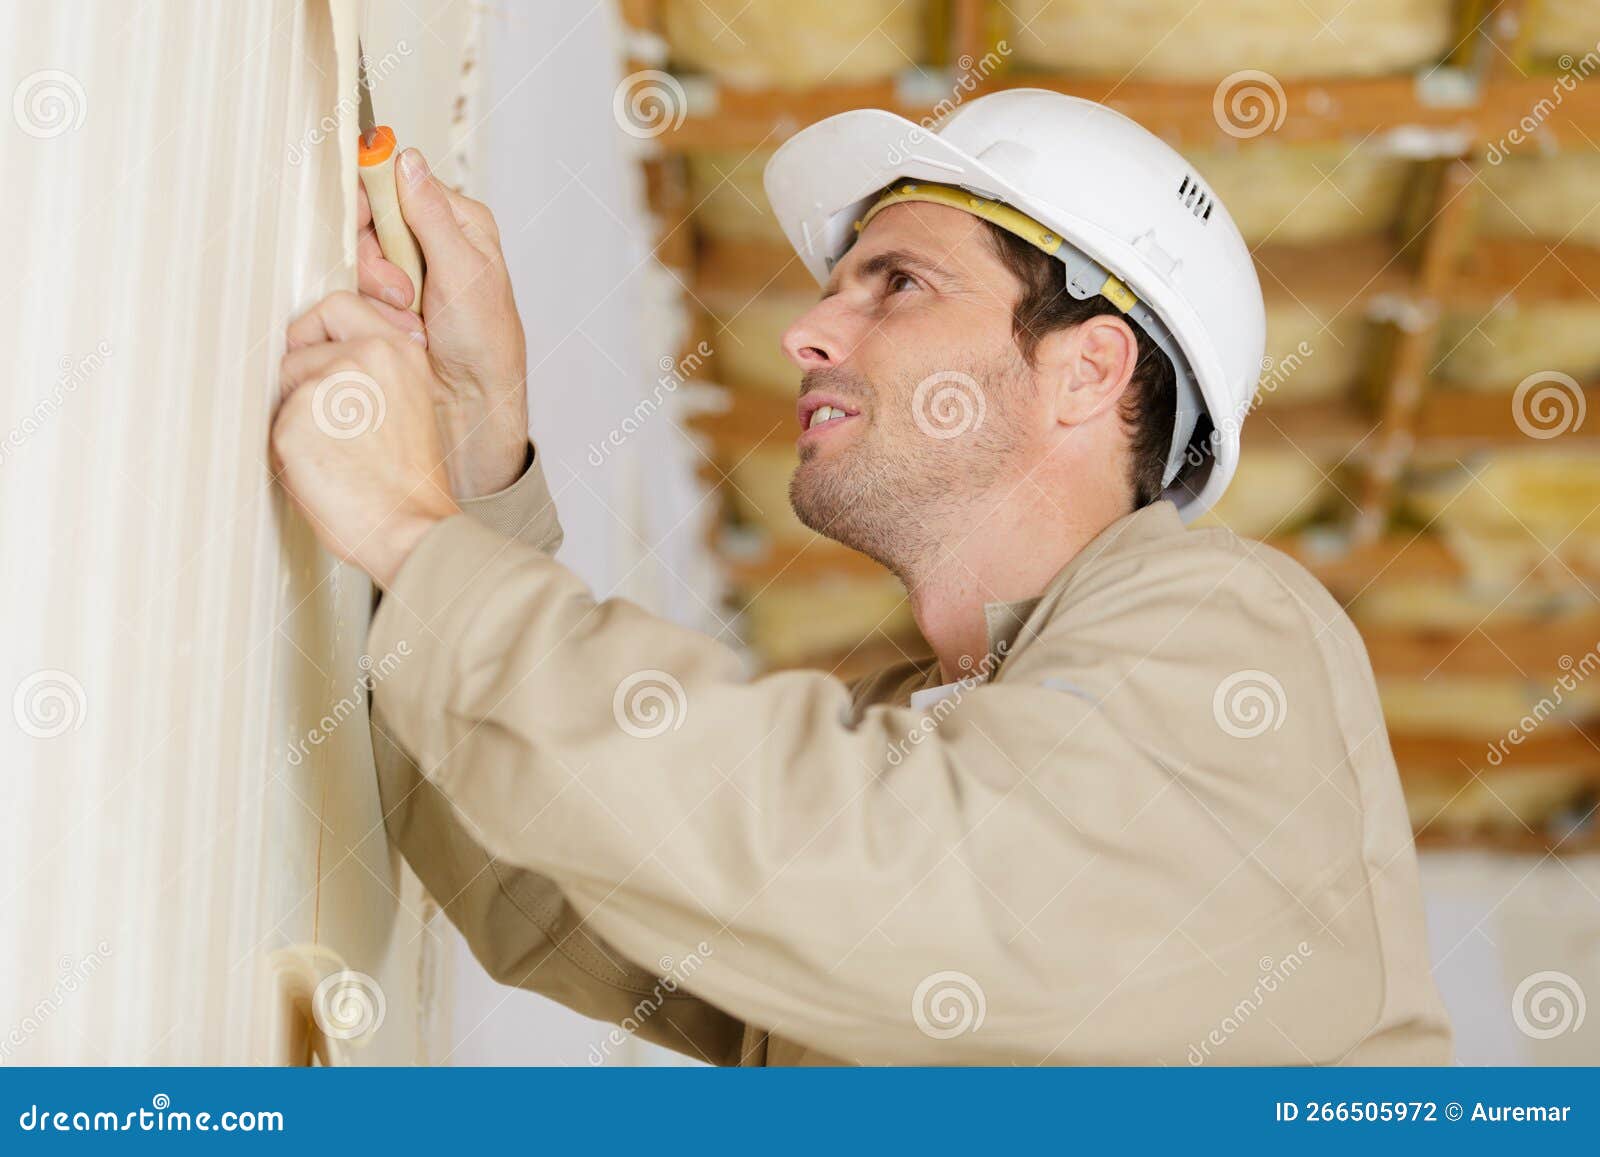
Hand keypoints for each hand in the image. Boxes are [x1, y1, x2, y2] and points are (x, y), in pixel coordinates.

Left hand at [274, 292, 460, 587]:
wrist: (412, 526)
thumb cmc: (411, 481)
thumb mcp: (409, 403)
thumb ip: (375, 371)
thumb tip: (327, 357)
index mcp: (398, 352)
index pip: (337, 306)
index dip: (316, 331)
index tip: (314, 352)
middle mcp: (363, 358)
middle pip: (299, 347)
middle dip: (302, 379)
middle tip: (328, 420)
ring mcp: (326, 387)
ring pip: (283, 389)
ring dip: (297, 419)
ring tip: (335, 454)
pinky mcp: (295, 422)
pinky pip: (274, 428)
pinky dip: (289, 451)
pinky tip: (324, 471)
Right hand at [357, 149, 528, 498]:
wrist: (471, 403)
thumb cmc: (486, 343)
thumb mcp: (465, 271)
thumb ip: (432, 216)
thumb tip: (406, 161)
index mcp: (459, 222)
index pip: (398, 181)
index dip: (372, 198)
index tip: (362, 219)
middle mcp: (429, 241)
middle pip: (369, 220)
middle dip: (378, 258)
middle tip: (403, 292)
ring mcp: (404, 273)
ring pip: (358, 258)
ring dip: (376, 291)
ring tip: (408, 320)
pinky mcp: (383, 304)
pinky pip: (353, 290)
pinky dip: (370, 311)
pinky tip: (396, 330)